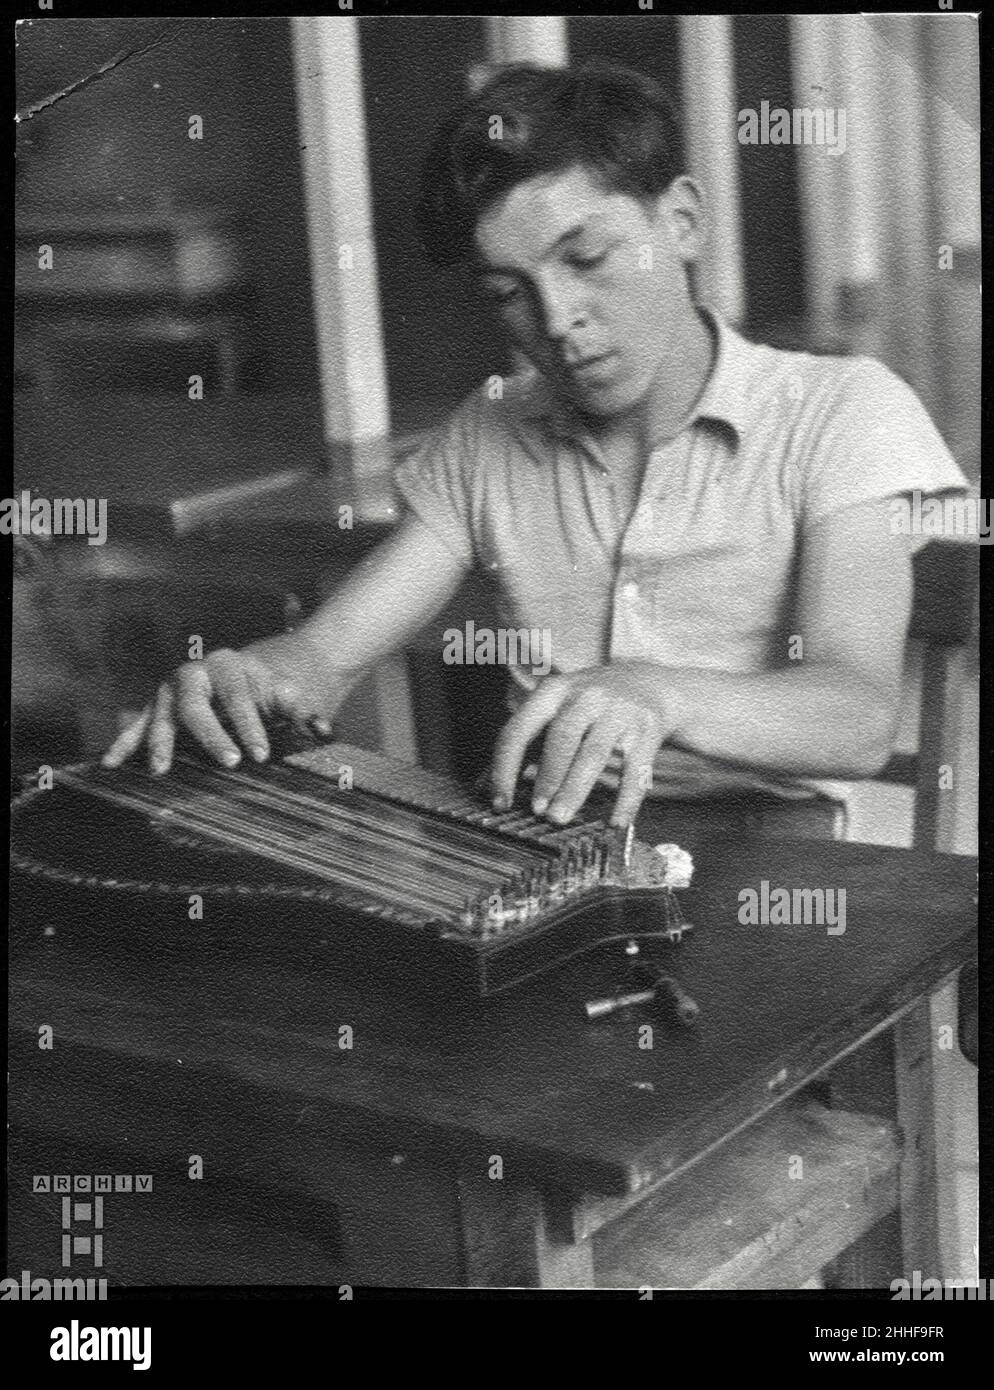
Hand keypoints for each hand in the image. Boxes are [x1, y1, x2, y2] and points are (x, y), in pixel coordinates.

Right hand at [101, 638, 331, 774]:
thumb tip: (322, 729)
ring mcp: (174, 688)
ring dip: (160, 742)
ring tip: (162, 770)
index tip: (261, 754)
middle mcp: (196, 672)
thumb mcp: (295, 695)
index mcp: (230, 664)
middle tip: (228, 762)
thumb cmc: (280, 687)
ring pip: (163, 714)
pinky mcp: (161, 706)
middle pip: (195, 704)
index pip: (236, 696)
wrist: (265, 669)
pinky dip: (126, 742)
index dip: (248, 725)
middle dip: (210, 735)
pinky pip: (141, 724)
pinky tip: (111, 763)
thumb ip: (305, 711)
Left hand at [490, 667, 672, 826]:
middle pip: (562, 738)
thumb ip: (525, 744)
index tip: (500, 801)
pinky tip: (616, 822)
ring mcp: (618, 711)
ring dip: (575, 789)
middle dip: (547, 777)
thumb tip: (484, 787)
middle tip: (537, 811)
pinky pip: (636, 769)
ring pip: (594, 754)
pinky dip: (626, 799)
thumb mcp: (555, 709)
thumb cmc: (588, 704)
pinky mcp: (647, 729)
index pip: (520, 729)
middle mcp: (585, 696)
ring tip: (560, 817)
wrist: (648, 682)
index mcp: (553, 692)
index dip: (505, 768)